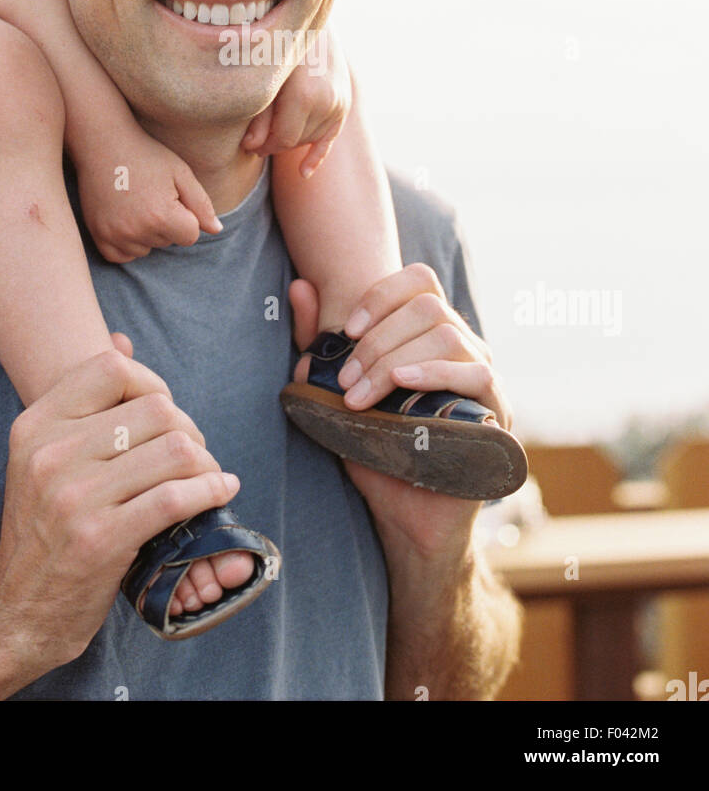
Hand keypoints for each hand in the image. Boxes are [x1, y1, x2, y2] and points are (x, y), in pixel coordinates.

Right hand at [0, 334, 242, 672]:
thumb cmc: (43, 528)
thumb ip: (83, 401)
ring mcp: (74, 497)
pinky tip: (220, 491)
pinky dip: (211, 490)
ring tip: (207, 476)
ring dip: (206, 463)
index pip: (112, 367)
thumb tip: (122, 340)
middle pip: (156, 408)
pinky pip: (177, 498)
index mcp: (36, 424)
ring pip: (176, 449)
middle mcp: (51, 454)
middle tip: (192, 455)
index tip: (165, 412)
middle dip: (189, 428)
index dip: (153, 381)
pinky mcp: (102, 539)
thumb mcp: (42, 456)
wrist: (15, 611)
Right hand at [75, 116, 221, 260]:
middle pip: (168, 242)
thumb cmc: (147, 155)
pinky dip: (126, 243)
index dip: (186, 215)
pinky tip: (124, 217)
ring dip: (146, 233)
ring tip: (135, 202)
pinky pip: (121, 255)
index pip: (191, 236)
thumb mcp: (181, 173)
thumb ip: (202, 204)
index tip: (171, 195)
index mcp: (162, 216)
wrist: (103, 144)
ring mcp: (114, 235)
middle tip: (149, 194)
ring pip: (146, 249)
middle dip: (165, 223)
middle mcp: (137, 231)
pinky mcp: (98, 236)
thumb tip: (217, 230)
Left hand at [241, 28, 351, 176]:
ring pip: (309, 139)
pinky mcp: (344, 102)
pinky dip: (316, 156)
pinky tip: (303, 173)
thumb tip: (250, 148)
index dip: (263, 145)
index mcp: (306, 95)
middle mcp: (328, 101)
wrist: (311, 18)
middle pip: (296, 141)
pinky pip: (330, 138)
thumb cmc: (277, 41)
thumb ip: (258, 114)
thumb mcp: (264, 74)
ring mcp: (340, 102)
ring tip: (268, 130)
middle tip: (252, 140)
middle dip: (274, 142)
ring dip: (290, 140)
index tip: (246, 143)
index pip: (283, 139)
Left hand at [288, 266, 509, 554]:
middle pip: (428, 307)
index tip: (348, 329)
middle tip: (345, 380)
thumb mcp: (336, 388)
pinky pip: (475, 374)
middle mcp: (464, 347)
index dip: (382, 294)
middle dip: (378, 340)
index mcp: (430, 334)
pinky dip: (433, 373)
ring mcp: (484, 376)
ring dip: (394, 360)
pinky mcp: (497, 411)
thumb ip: (318, 340)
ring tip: (361, 395)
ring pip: (448, 335)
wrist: (403, 514)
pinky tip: (401, 386)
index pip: (419, 281)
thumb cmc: (372, 446)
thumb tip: (299, 287)